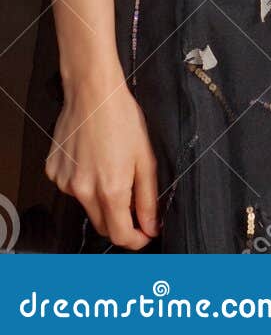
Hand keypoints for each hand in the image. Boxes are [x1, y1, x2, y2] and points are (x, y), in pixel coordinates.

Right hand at [46, 71, 158, 248]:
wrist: (92, 94)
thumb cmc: (121, 118)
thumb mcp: (146, 158)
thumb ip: (148, 197)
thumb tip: (151, 225)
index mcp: (111, 189)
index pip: (120, 234)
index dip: (136, 240)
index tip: (145, 235)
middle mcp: (84, 191)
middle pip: (102, 224)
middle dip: (120, 221)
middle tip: (133, 203)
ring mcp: (65, 183)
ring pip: (87, 205)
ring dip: (101, 198)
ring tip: (111, 165)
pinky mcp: (54, 173)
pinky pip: (73, 188)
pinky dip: (85, 181)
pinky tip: (93, 159)